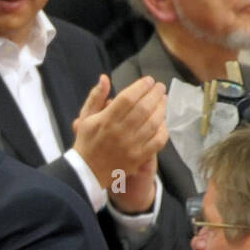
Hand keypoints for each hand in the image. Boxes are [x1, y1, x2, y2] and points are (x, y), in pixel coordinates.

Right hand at [71, 74, 167, 210]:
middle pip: (143, 108)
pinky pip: (157, 140)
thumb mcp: (85, 117)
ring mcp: (131, 145)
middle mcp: (120, 132)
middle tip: (160, 86)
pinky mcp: (139, 157)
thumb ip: (96, 97)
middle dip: (155, 94)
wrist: (88, 171)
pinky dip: (163, 129)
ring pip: (153, 123)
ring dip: (162, 108)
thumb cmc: (87, 141)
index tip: (148, 80)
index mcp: (105, 120)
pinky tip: (163, 121)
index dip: (140, 87)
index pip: (127, 98)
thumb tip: (104, 78)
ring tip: (164, 99)